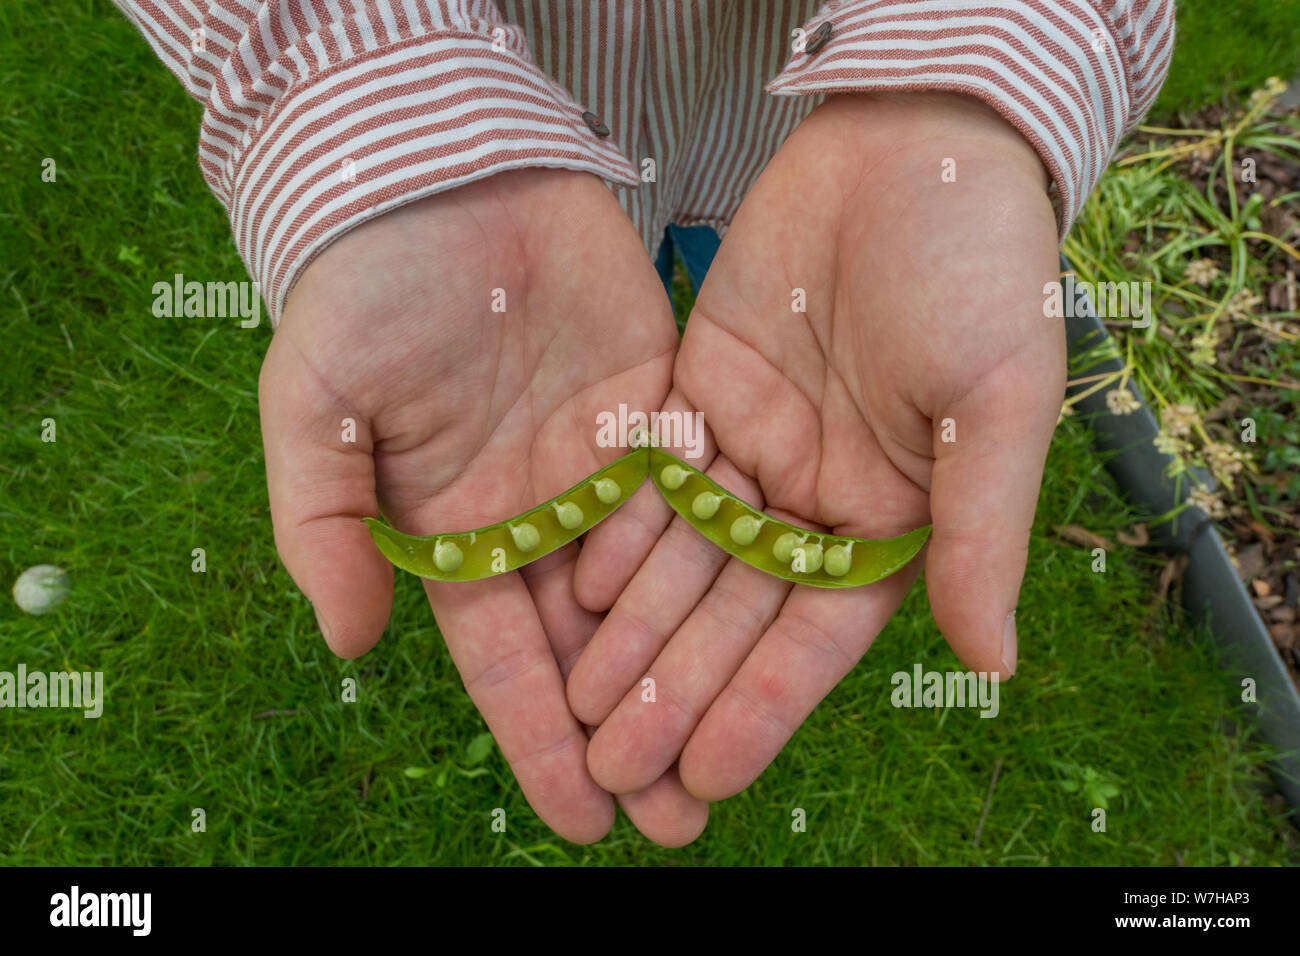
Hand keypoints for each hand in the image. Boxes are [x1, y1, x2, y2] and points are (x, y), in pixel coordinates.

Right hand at [259, 168, 705, 843]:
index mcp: (460, 527)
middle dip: (633, 729)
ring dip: (695, 663)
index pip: (507, 659)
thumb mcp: (314, 412)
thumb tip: (351, 645)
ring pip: (659, 586)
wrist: (443, 175)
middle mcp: (540, 510)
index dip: (543, 740)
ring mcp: (605, 461)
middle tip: (678, 822)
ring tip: (736, 744)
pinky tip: (770, 622)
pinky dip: (728, 559)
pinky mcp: (663, 404)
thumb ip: (323, 528)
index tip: (586, 820)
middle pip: (596, 643)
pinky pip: (699, 494)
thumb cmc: (363, 290)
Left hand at [568, 92, 1064, 800]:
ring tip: (581, 703)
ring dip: (634, 629)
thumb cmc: (983, 274)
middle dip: (677, 686)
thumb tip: (993, 666)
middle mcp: (812, 497)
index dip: (761, 705)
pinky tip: (575, 589)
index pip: (814, 634)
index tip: (707, 776)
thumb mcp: (995, 406)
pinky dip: (618, 531)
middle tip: (618, 766)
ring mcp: (750, 447)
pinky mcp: (699, 392)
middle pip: (732, 611)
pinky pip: (651, 476)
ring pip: (682, 556)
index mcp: (889, 519)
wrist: (913, 146)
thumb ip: (982, 535)